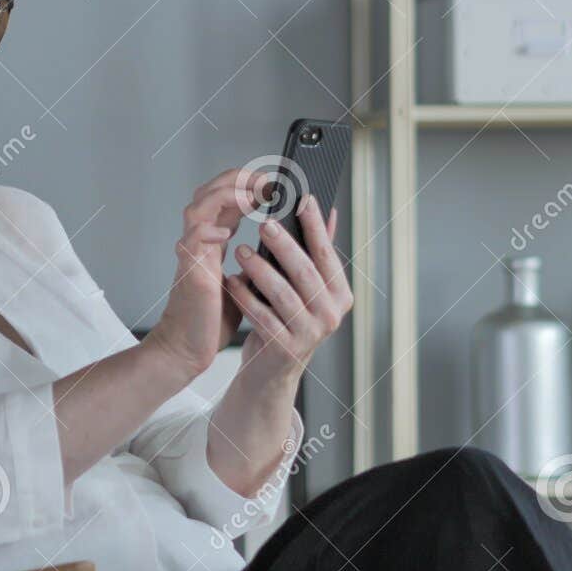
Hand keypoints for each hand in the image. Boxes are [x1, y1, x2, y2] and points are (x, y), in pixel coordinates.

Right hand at [143, 169, 269, 379]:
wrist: (189, 347)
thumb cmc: (213, 317)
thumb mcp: (248, 280)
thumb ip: (261, 258)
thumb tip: (291, 244)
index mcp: (214, 240)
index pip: (227, 197)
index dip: (248, 184)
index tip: (275, 184)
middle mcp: (200, 241)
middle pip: (210, 191)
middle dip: (239, 179)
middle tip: (267, 181)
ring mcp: (192, 252)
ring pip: (199, 206)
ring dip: (227, 195)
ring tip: (252, 195)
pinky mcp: (189, 270)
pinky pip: (192, 239)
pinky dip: (208, 230)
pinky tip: (227, 232)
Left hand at [226, 193, 352, 381]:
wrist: (272, 370)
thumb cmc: (289, 320)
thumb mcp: (308, 289)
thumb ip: (318, 253)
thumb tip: (330, 211)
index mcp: (340, 295)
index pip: (327, 254)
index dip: (316, 226)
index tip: (302, 200)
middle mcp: (331, 315)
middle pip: (305, 273)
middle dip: (284, 245)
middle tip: (264, 223)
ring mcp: (309, 334)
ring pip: (282, 294)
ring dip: (260, 269)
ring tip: (241, 251)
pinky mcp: (284, 348)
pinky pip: (261, 316)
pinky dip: (245, 297)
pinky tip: (231, 281)